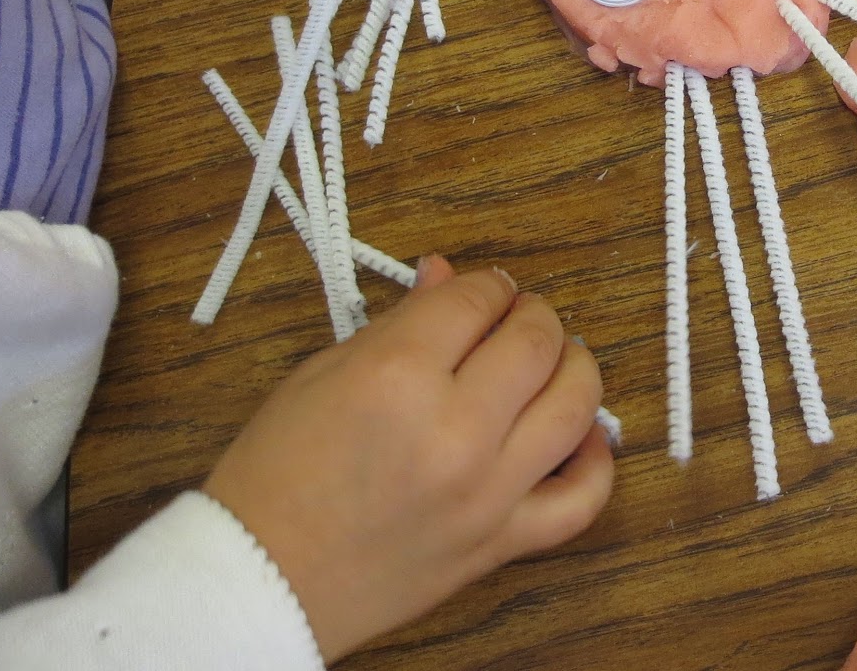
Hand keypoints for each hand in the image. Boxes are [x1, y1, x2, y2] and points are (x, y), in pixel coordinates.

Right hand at [203, 256, 613, 662]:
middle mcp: (454, 431)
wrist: (260, 580)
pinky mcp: (500, 543)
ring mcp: (487, 491)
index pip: (476, 300)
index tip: (484, 291)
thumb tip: (449, 277)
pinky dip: (596, 462)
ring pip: (577, 406)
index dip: (486, 285)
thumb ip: (400, 322)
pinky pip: (581, 500)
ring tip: (554, 361)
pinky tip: (582, 437)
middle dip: (533, 314)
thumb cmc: (276, 475)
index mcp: (397, 377)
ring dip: (574, 367)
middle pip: (536, 342)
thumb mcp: (323, 374)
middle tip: (518, 318)